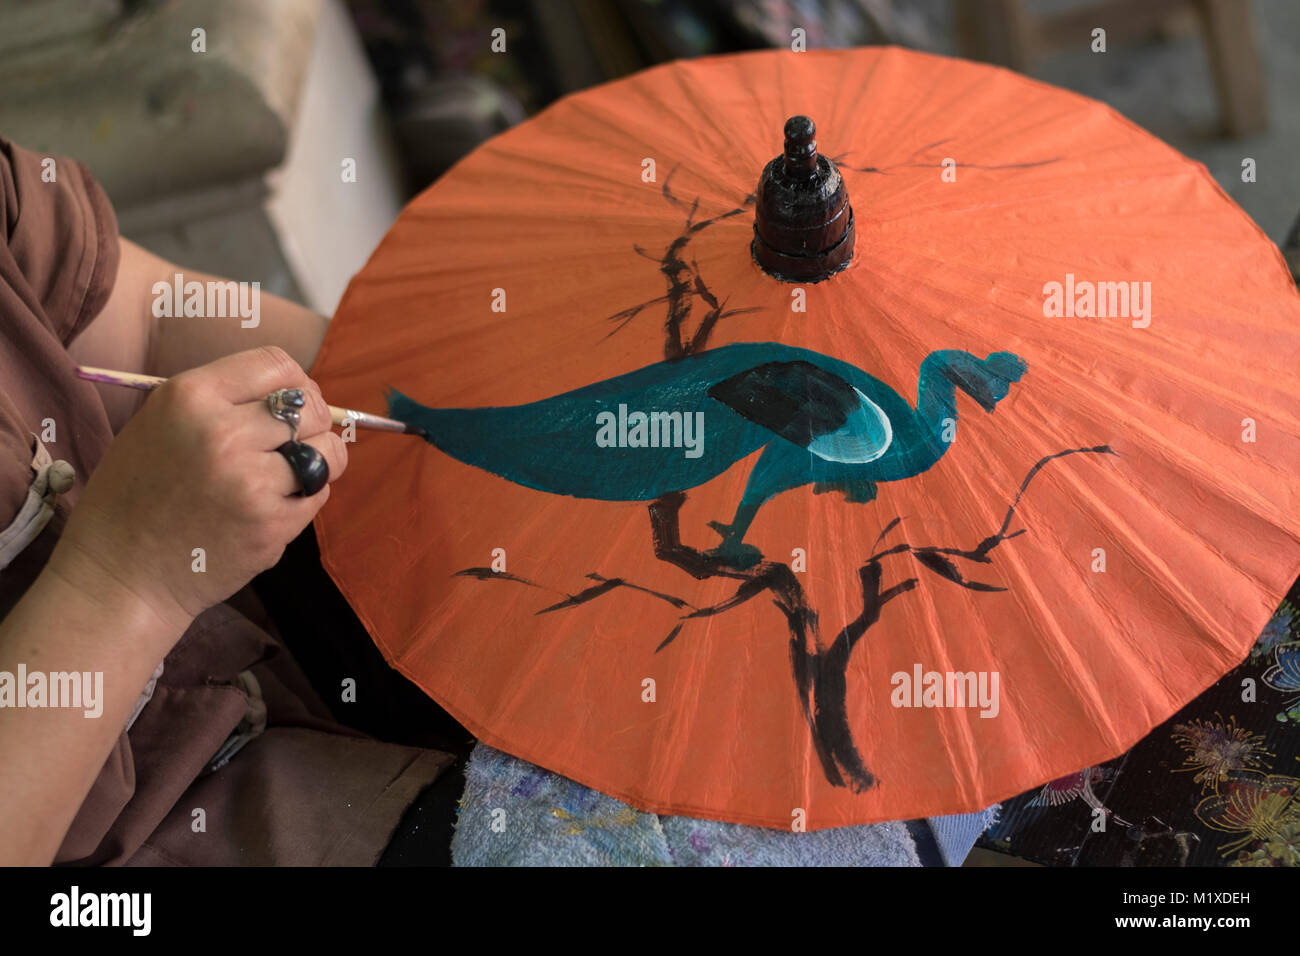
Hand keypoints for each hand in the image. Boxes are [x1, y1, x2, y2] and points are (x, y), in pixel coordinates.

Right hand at [49, 346, 347, 634]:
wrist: (121, 573)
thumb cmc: (136, 496)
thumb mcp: (159, 423)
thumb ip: (222, 401)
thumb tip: (296, 393)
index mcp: (190, 397)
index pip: (278, 364)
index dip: (294, 382)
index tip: (290, 403)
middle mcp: (223, 433)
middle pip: (309, 406)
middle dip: (311, 422)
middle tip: (291, 443)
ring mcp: (252, 482)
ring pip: (326, 452)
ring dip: (318, 461)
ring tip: (290, 473)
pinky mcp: (272, 525)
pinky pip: (319, 495)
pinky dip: (305, 498)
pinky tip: (272, 506)